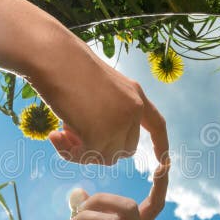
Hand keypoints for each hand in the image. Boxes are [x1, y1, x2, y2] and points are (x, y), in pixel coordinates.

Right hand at [29, 28, 168, 165]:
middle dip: (101, 149)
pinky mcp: (99, 135)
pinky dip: (68, 152)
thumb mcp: (99, 90)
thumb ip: (109, 112)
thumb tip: (103, 146)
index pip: (156, 125)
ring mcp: (118, 123)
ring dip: (82, 152)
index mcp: (135, 94)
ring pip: (106, 157)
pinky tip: (54, 135)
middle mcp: (133, 109)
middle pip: (126, 150)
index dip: (160, 145)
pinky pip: (85, 157)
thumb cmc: (68, 68)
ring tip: (61, 132)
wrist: (54, 57)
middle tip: (72, 135)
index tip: (165, 162)